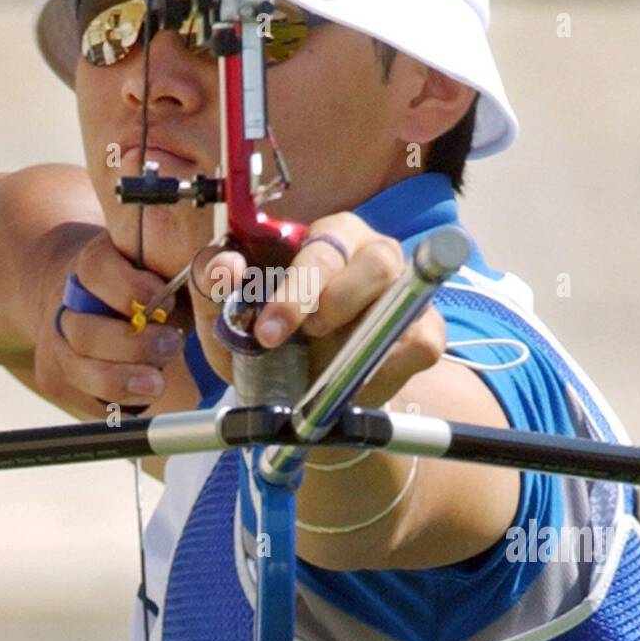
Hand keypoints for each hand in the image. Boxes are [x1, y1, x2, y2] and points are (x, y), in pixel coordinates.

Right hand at [36, 228, 185, 415]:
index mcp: (91, 264)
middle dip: (133, 345)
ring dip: (122, 379)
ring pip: (79, 368)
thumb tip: (223, 272)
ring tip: (156, 382)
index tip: (164, 302)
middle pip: (86, 331)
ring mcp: (56, 341)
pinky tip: (141, 394)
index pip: (97, 270)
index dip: (131, 289)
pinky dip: (116, 399)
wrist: (88, 300)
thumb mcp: (160, 269)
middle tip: (171, 346)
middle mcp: (66, 303)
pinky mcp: (57, 376)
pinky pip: (83, 395)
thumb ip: (182, 274)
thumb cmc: (142, 286)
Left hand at [188, 213, 445, 406]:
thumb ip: (213, 284)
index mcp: (326, 237)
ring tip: (321, 348)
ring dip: (354, 322)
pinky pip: (419, 338)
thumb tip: (224, 264)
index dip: (296, 284)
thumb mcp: (226, 320)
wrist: (299, 403)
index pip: (321, 240)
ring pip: (398, 286)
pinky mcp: (426, 331)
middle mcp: (371, 252)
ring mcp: (403, 291)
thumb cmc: (265, 346)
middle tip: (290, 339)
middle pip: (373, 257)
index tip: (267, 330)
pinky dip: (384, 363)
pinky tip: (355, 374)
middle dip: (326, 300)